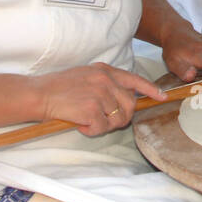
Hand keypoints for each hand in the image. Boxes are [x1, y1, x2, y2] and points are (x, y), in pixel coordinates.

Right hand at [36, 62, 166, 136]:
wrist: (39, 94)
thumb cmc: (59, 87)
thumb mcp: (86, 74)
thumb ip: (106, 82)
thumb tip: (125, 98)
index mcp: (105, 70)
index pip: (135, 80)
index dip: (150, 89)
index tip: (162, 96)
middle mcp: (106, 80)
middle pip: (129, 105)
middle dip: (121, 118)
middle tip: (103, 121)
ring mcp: (100, 94)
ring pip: (116, 120)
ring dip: (102, 125)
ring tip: (86, 119)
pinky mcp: (92, 109)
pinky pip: (101, 128)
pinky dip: (90, 130)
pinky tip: (78, 123)